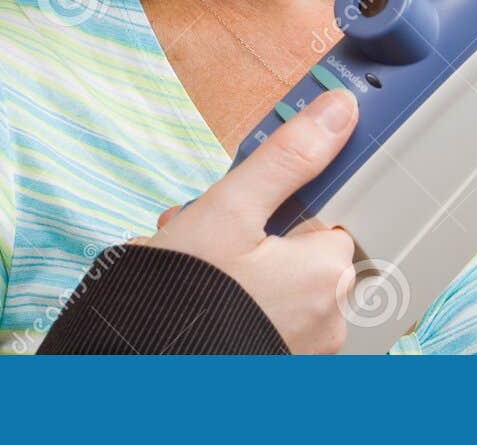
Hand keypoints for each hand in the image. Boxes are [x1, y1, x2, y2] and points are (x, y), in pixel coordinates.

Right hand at [135, 88, 359, 353]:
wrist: (136, 366)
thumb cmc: (186, 293)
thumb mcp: (231, 207)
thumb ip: (288, 157)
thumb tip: (340, 110)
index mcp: (329, 275)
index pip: (326, 215)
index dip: (281, 202)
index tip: (244, 202)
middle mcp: (328, 319)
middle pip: (296, 248)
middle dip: (248, 230)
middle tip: (199, 226)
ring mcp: (302, 348)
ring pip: (274, 281)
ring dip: (232, 261)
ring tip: (181, 256)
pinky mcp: (272, 363)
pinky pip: (261, 315)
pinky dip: (231, 297)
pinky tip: (188, 289)